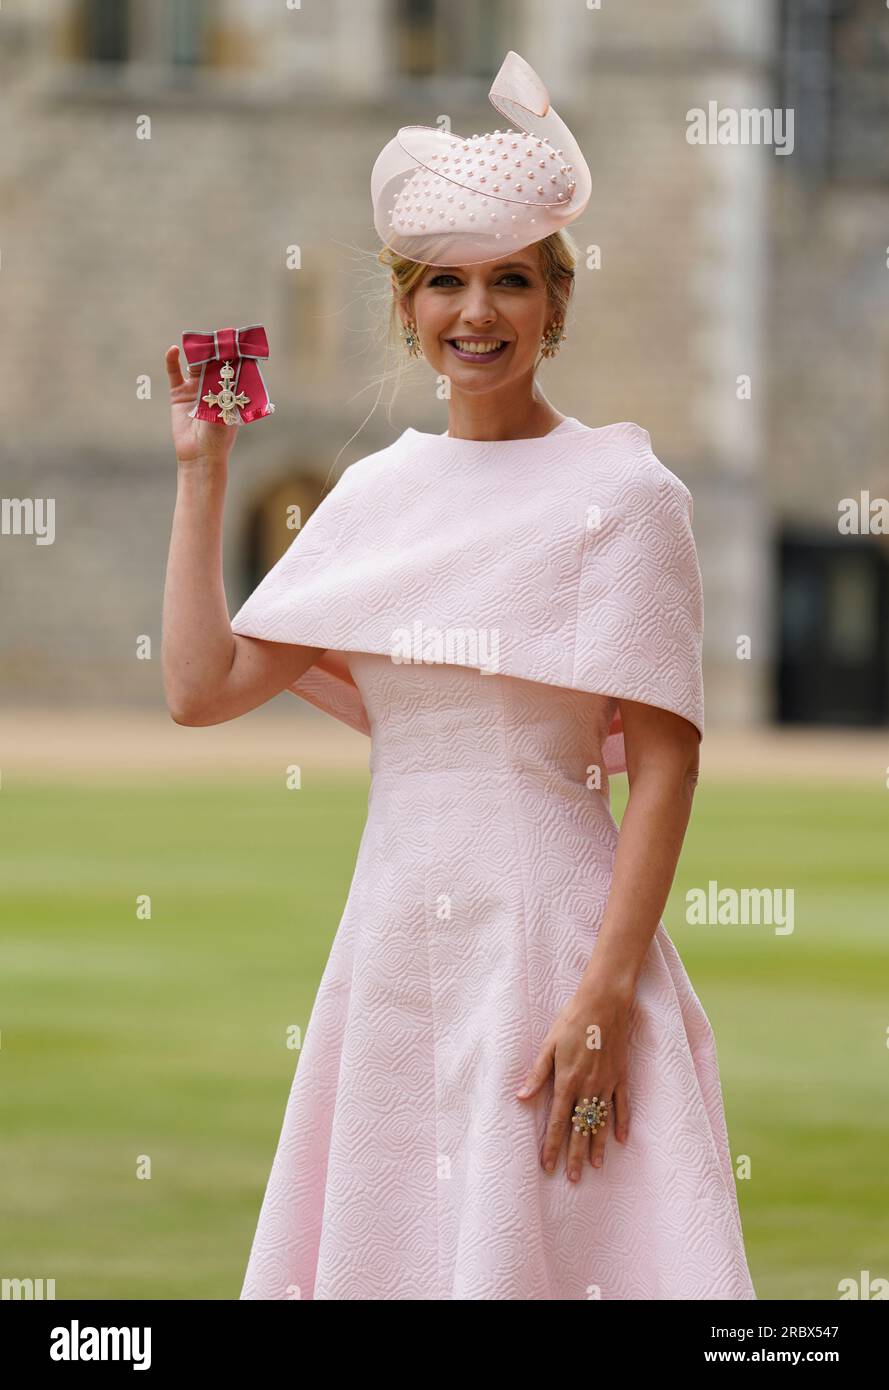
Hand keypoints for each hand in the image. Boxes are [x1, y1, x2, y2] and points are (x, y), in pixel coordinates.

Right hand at [165, 344, 237, 467]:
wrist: (199, 454)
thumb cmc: (219, 435)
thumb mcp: (226, 408)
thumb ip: (224, 388)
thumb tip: (226, 366)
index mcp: (229, 391)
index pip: (231, 368)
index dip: (232, 354)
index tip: (233, 341)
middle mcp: (213, 387)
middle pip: (213, 362)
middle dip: (214, 350)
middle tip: (215, 337)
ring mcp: (196, 389)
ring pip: (195, 364)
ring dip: (196, 353)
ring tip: (196, 342)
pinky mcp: (179, 393)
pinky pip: (174, 373)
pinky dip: (173, 360)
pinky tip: (174, 350)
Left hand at [516, 982, 631, 1181]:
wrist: (604, 1003)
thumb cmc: (572, 1020)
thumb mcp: (549, 1045)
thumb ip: (537, 1074)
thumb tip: (521, 1097)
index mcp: (567, 1080)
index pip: (557, 1121)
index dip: (552, 1145)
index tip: (548, 1166)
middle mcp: (588, 1087)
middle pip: (581, 1128)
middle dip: (575, 1155)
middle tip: (573, 1179)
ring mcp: (607, 1083)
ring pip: (601, 1122)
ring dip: (597, 1146)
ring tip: (595, 1167)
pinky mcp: (621, 1076)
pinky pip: (623, 1106)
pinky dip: (622, 1123)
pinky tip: (621, 1140)